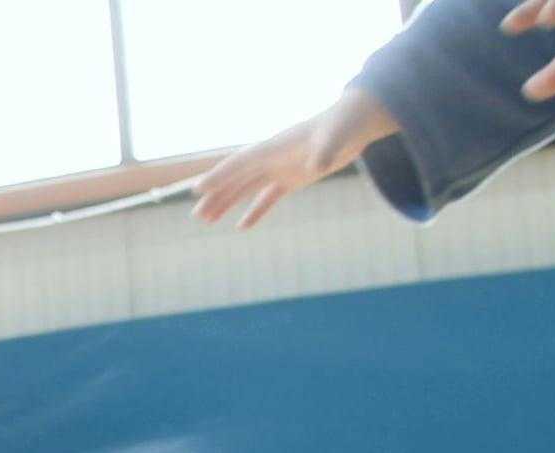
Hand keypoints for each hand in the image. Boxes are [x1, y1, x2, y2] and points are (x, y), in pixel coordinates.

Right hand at [191, 88, 397, 229]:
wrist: (356, 121)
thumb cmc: (344, 125)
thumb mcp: (336, 138)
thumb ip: (325, 151)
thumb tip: (318, 165)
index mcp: (274, 146)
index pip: (240, 163)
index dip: (219, 176)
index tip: (198, 189)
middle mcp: (272, 157)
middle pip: (237, 179)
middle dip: (217, 196)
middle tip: (198, 215)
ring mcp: (280, 167)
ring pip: (247, 188)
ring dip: (227, 203)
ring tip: (207, 220)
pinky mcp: (293, 178)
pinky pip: (268, 197)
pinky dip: (255, 211)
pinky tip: (242, 228)